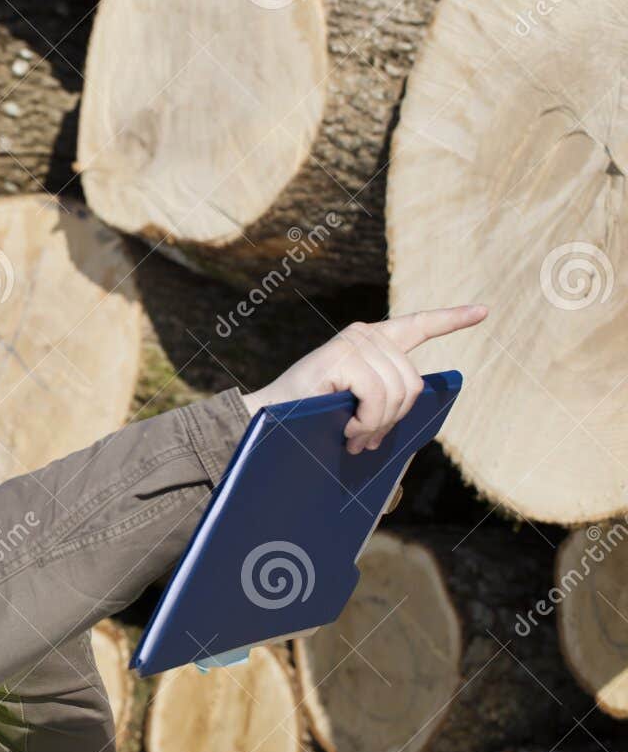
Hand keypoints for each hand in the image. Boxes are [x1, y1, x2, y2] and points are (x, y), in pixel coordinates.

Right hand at [242, 305, 487, 454]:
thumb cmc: (309, 415)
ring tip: (356, 439)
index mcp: (373, 342)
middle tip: (367, 441)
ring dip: (379, 426)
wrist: (268, 419)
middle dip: (394, 420)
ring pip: (399, 392)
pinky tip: (349, 429)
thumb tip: (410, 408)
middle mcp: (366, 334)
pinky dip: (367, 421)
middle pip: (413, 383)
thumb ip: (384, 395)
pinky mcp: (343, 356)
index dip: (452, 318)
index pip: (418, 325)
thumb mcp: (356, 402)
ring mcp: (355, 342)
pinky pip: (378, 395)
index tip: (483, 311)